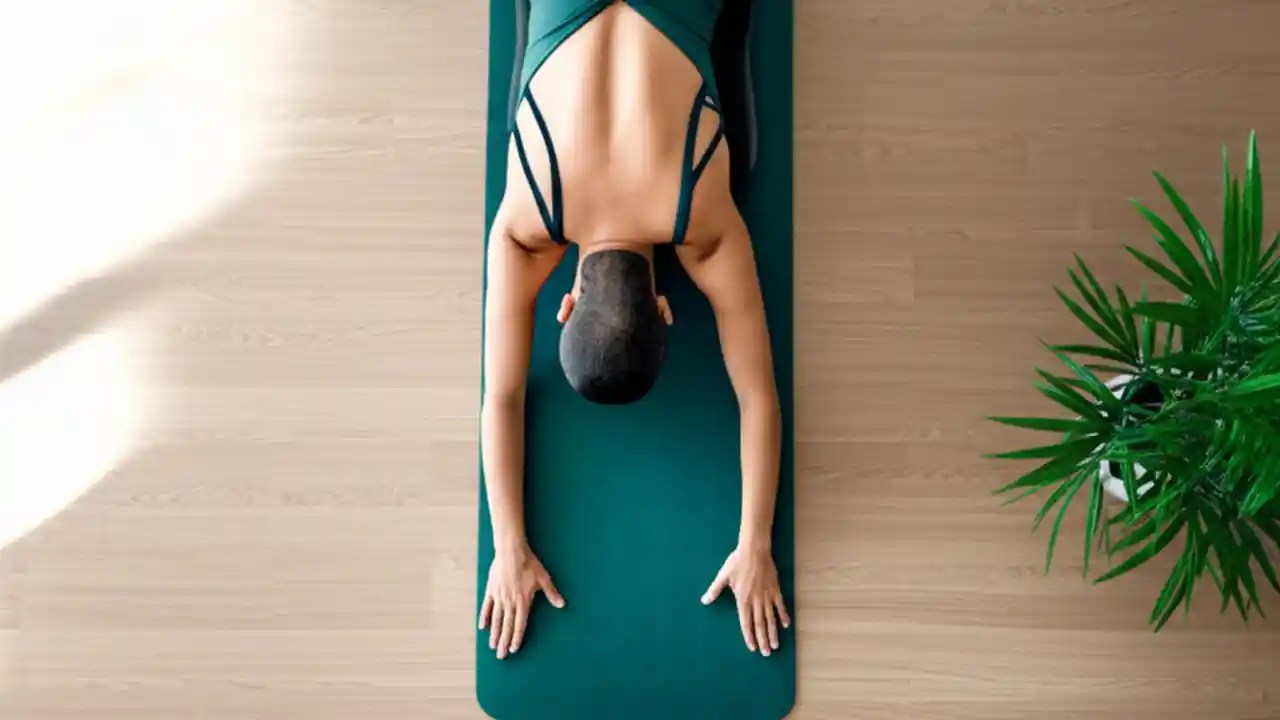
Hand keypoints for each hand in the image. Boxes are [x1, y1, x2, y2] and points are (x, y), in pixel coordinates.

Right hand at [479, 544, 564, 658]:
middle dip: (504, 641)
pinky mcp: (491, 590)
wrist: (511, 551)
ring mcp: (499, 596)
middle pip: (506, 626)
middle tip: (501, 655)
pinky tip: (483, 627)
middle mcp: (510, 602)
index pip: (519, 624)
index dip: (517, 637)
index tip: (514, 649)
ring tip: (492, 646)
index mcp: (523, 601)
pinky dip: (485, 617)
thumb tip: (562, 604)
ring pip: (496, 619)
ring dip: (494, 633)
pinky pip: (486, 607)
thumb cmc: (529, 563)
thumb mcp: (543, 578)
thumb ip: (551, 593)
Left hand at [701, 544, 790, 656]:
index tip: (752, 648)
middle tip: (766, 653)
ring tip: (775, 645)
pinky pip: (780, 605)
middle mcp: (756, 601)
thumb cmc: (737, 562)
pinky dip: (783, 615)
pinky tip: (786, 625)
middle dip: (763, 640)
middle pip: (760, 624)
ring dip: (773, 633)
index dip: (749, 636)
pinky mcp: (775, 589)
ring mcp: (767, 596)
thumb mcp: (723, 576)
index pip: (746, 623)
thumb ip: (714, 590)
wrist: (754, 550)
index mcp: (743, 600)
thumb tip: (704, 600)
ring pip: (771, 618)